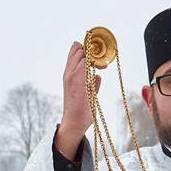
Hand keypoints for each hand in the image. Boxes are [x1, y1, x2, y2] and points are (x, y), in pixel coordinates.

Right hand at [55, 42, 100, 160]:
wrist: (73, 122)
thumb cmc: (78, 109)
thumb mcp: (83, 92)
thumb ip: (90, 82)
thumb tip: (97, 76)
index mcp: (68, 74)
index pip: (74, 52)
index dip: (84, 48)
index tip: (94, 54)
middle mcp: (69, 73)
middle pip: (79, 50)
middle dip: (90, 50)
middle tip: (100, 59)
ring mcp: (73, 76)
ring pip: (83, 54)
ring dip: (93, 57)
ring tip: (102, 65)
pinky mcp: (80, 80)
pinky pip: (88, 63)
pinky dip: (95, 63)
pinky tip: (102, 67)